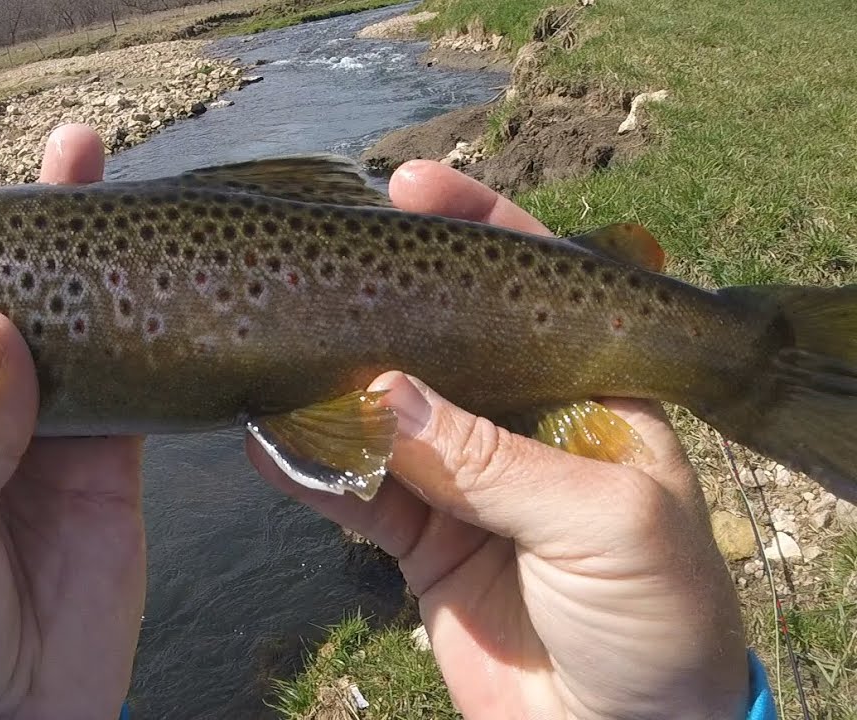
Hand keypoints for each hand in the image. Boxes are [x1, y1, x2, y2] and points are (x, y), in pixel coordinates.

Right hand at [252, 162, 749, 717]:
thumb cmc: (659, 621)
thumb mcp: (604, 525)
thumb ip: (494, 460)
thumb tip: (386, 394)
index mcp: (592, 394)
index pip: (536, 286)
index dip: (477, 230)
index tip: (411, 189)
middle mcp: (522, 422)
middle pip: (441, 341)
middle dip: (383, 305)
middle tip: (318, 264)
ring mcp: (463, 479)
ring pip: (383, 414)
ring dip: (331, 391)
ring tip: (275, 352)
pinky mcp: (419, 537)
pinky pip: (353, 489)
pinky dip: (310, 469)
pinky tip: (266, 441)